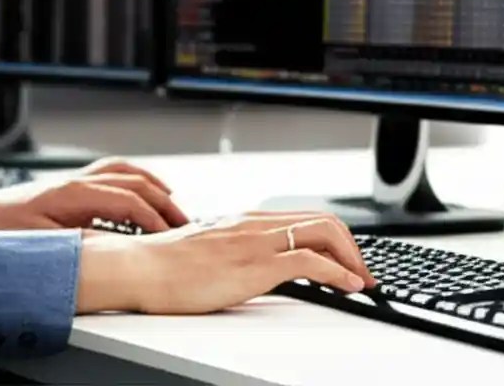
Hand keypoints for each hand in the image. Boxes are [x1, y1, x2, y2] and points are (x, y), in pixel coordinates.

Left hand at [0, 158, 188, 232]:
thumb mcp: (41, 245)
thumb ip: (81, 244)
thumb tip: (114, 250)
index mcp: (73, 194)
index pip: (128, 201)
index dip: (153, 219)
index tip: (167, 237)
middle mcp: (77, 181)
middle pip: (135, 182)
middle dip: (163, 202)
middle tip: (183, 221)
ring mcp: (74, 180)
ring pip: (126, 172)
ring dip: (153, 185)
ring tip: (172, 202)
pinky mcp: (69, 186)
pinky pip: (112, 174)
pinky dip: (134, 180)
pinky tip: (141, 193)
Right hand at [75, 213, 376, 314]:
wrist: (139, 268)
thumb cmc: (166, 266)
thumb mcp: (212, 251)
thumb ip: (238, 252)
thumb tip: (258, 267)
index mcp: (248, 220)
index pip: (307, 218)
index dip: (336, 239)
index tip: (348, 260)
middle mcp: (258, 223)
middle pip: (325, 221)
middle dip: (354, 247)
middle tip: (364, 273)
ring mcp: (258, 241)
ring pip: (325, 234)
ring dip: (353, 259)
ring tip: (362, 281)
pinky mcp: (255, 264)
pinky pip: (310, 262)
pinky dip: (338, 273)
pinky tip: (348, 286)